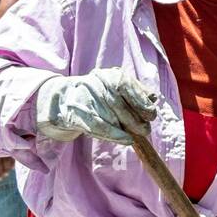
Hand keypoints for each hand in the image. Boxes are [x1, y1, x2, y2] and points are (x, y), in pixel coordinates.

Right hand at [36, 69, 157, 143]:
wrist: (63, 100)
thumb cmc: (97, 96)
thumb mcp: (116, 88)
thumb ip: (135, 91)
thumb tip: (153, 98)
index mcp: (110, 76)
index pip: (128, 86)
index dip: (142, 102)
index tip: (151, 115)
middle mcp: (97, 85)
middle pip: (120, 104)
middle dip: (136, 119)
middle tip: (145, 130)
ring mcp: (86, 99)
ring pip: (111, 117)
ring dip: (127, 129)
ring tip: (135, 136)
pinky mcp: (77, 115)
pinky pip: (99, 127)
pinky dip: (115, 135)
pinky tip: (127, 140)